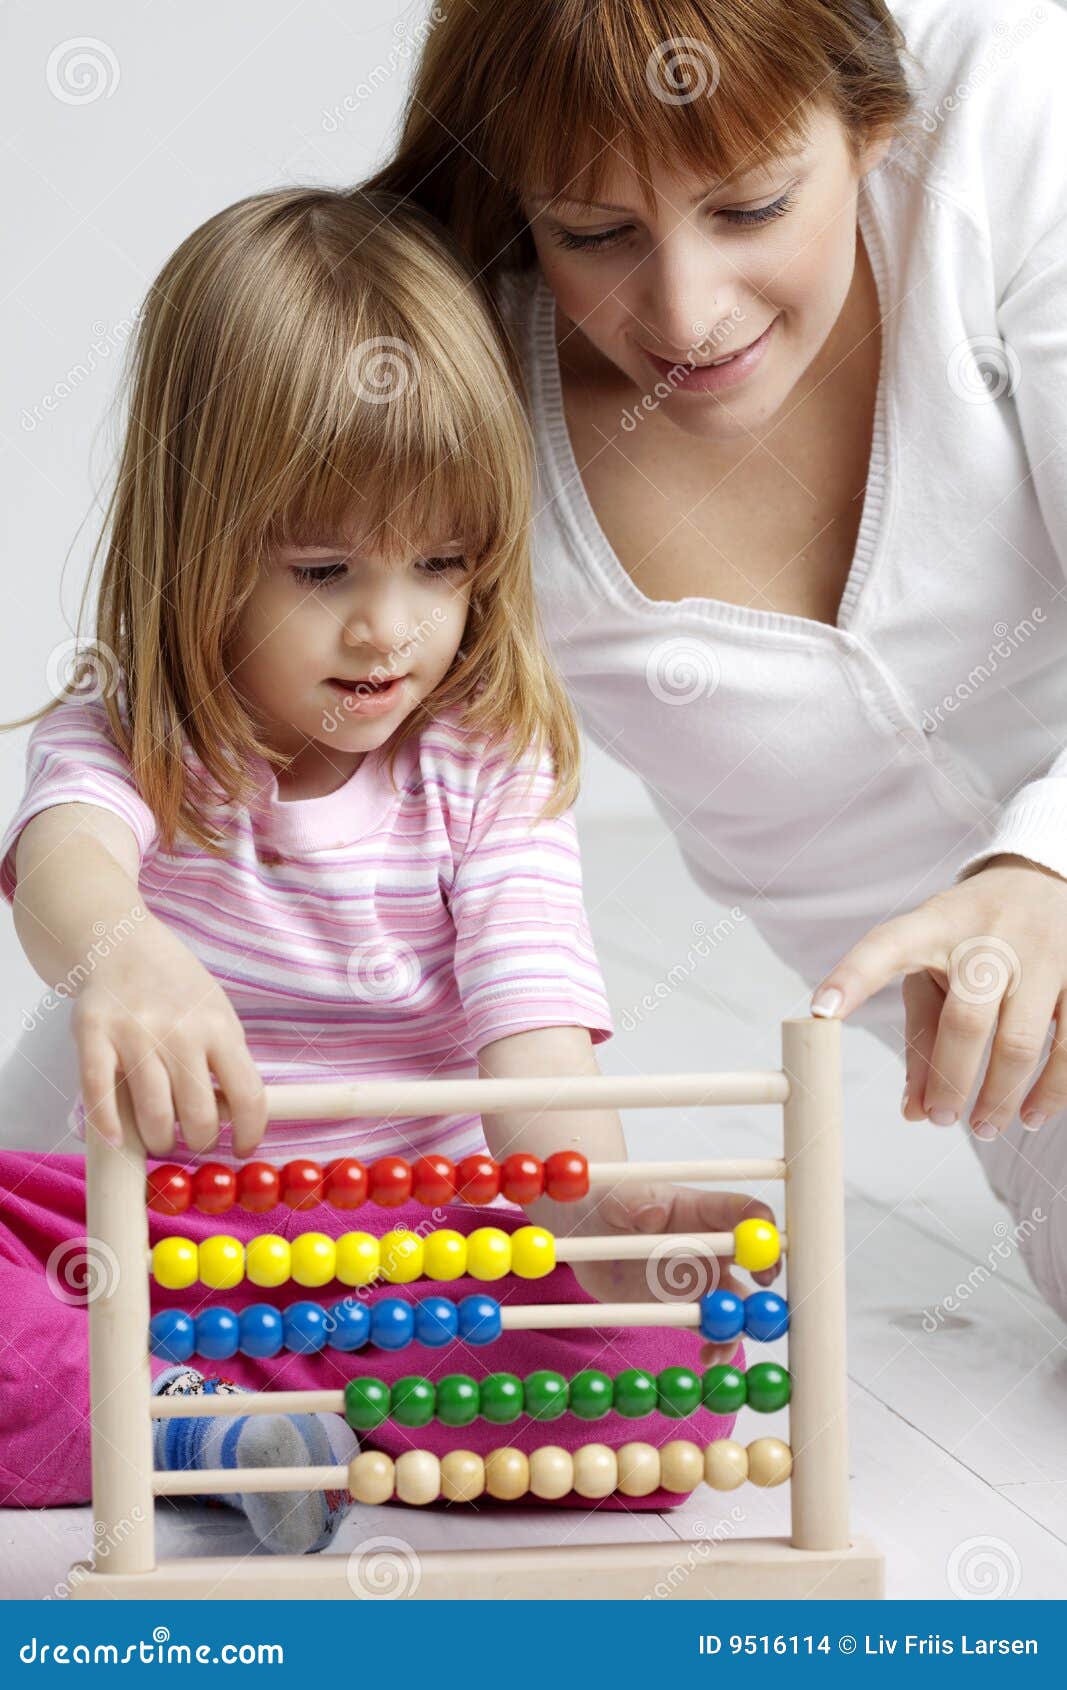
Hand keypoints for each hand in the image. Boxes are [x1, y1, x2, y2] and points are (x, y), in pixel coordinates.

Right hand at [71, 913, 267, 1156]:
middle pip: (199, 1114)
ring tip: (159, 1137)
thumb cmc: (174, 987)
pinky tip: (118, 1137)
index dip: (249, 1133)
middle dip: (199, 1141)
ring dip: (159, 1140)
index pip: (248, 1095)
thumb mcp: (216, 1011)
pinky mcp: (93, 1035)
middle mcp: (180, 1031)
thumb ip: (225, 1057)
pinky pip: (100, 1094)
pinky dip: (109, 1125)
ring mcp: (135, 1033)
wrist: (118, 942)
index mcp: (219, 1027)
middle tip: (192, 1140)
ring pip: (153, 1114)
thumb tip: (235, 1115)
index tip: (241, 1148)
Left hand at [556, 1180, 781, 1367]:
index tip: (766, 1238)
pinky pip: (713, 1331)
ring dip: (748, 1320)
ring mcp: (703, 1280)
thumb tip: (652, 1214)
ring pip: (741, 1303)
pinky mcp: (686, 1309)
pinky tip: (709, 1357)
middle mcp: (712, 1247)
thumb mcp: (616, 1198)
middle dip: (768, 1274)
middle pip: (757, 1260)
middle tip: (763, 1289)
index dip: (761, 1223)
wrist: (585, 1233)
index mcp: (702, 1210)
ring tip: (728, 1336)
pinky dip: (719, 1346)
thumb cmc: (608, 1203)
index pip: (744, 1211)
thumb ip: (634, 1204)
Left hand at [810, 853, 1066, 1139]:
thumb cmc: (970, 939)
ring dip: (1001, 1096)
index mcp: (933, 926)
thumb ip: (920, 1037)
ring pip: (1022, 1042)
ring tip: (984, 1127)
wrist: (1044, 881)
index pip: (886, 946)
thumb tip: (916, 1111)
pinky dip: (1052, 1090)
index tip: (820, 1011)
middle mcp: (987, 937)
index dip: (852, 977)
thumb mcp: (933, 967)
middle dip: (952, 1081)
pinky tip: (1032, 1115)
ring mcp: (1042, 953)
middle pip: (966, 1020)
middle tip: (942, 1119)